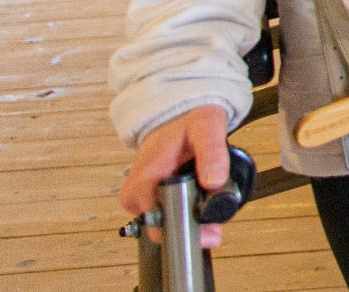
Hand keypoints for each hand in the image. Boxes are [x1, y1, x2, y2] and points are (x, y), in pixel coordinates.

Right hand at [119, 104, 230, 246]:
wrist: (173, 115)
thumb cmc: (186, 120)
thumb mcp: (206, 128)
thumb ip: (213, 153)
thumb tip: (214, 182)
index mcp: (144, 181)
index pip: (163, 227)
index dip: (192, 229)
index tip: (212, 227)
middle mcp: (135, 195)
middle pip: (166, 231)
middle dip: (195, 223)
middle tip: (212, 198)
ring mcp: (137, 201)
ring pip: (167, 226)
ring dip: (191, 216)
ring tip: (202, 189)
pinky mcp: (143, 201)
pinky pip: (166, 217)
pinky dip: (184, 210)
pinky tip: (193, 191)